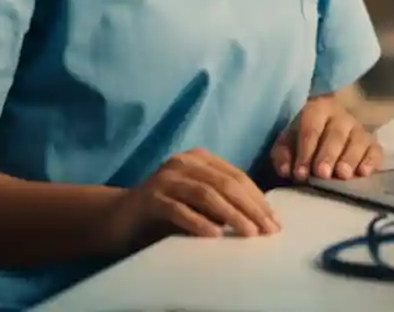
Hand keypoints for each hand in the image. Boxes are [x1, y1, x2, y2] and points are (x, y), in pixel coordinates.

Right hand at [105, 148, 280, 250]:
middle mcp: (183, 162)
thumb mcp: (198, 203)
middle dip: (250, 207)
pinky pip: (179, 209)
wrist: (119, 218)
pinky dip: (199, 222)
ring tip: (248, 233)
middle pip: (225, 183)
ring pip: (206, 194)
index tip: (274, 221)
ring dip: (231, 215)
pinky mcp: (150, 197)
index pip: (236, 176)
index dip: (257, 198)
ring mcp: (166, 178)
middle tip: (267, 229)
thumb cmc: (165, 212)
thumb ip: (222, 203)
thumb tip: (260, 219)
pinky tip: (214, 235)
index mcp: (199, 159)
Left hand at [270, 95, 383, 181]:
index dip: (305, 151)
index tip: (300, 174)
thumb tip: (285, 170)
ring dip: (350, 158)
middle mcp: (340, 117)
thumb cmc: (305, 138)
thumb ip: (283, 155)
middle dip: (328, 155)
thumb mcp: (288, 142)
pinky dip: (371, 161)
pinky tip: (364, 173)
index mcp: (317, 110)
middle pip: (336, 135)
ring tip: (343, 175)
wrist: (330, 126)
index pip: (311, 129)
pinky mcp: (373, 143)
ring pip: (357, 141)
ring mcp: (359, 129)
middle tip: (322, 173)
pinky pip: (375, 150)